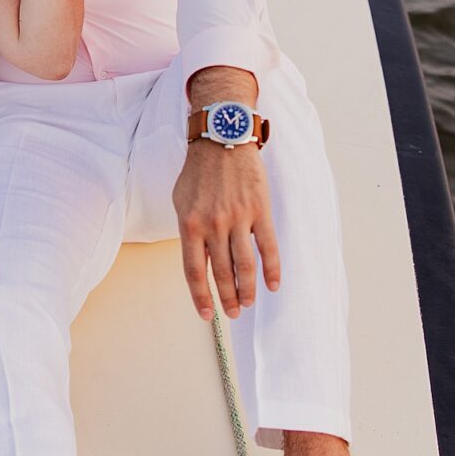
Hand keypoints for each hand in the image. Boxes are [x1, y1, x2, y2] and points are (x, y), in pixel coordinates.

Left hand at [172, 139, 281, 320]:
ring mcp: (238, 218)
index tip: (206, 315)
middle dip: (227, 298)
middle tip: (232, 313)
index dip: (200, 297)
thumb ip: (188, 231)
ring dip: (247, 289)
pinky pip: (268, 246)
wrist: (222, 140)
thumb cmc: (198, 172)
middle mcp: (213, 225)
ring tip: (248, 303)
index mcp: (189, 225)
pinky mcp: (260, 210)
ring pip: (245, 265)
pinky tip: (273, 286)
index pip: (194, 271)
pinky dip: (272, 269)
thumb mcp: (181, 201)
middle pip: (221, 273)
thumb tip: (196, 260)